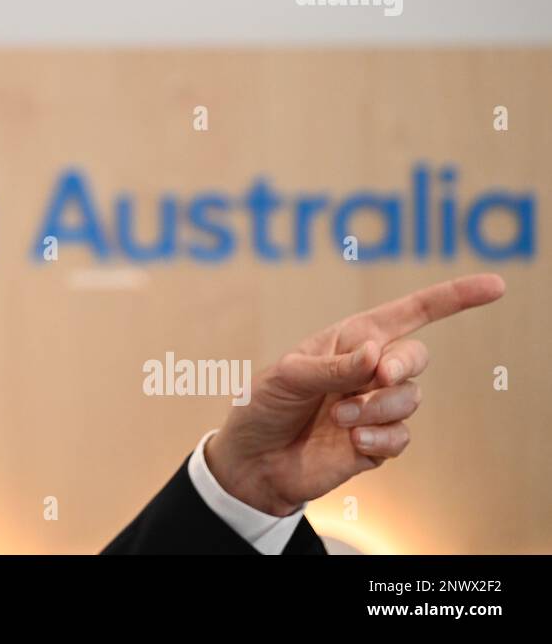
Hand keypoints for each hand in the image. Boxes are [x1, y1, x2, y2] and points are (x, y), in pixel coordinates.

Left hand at [204, 273, 504, 515]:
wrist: (252, 461)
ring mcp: (375, 407)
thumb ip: (334, 366)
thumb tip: (377, 355)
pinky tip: (350, 444)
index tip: (495, 286)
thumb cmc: (263, 406)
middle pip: (416, 357)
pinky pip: (401, 437)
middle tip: (373, 379)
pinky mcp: (376, 443)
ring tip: (337, 418)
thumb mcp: (288, 377)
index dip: (453, 298)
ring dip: (376, 408)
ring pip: (409, 399)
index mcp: (349, 339)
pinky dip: (378, 439)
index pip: (408, 313)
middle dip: (400, 367)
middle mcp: (368, 370)